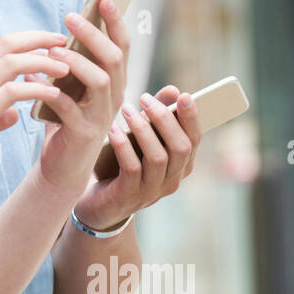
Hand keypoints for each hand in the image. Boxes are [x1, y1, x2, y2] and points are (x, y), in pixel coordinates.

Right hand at [0, 30, 71, 181]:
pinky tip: (55, 95)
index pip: (0, 50)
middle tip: (63, 40)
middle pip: (8, 43)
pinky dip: (37, 89)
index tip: (48, 46)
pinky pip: (12, 91)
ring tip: (68, 65)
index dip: (26, 44)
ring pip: (13, 61)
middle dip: (39, 38)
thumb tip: (13, 115)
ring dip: (44, 61)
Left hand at [32, 0, 130, 199]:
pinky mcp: (85, 133)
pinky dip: (55, 92)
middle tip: (70, 18)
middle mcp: (115, 96)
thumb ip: (67, 65)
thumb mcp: (69, 88)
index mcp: (114, 81)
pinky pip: (72, 108)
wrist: (61, 166)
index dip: (114, 20)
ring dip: (77, 62)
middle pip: (114, 57)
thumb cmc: (65, 121)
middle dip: (93, 34)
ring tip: (54, 52)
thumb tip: (55, 37)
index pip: (121, 45)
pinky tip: (38, 82)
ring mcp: (103, 116)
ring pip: (101, 80)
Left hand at [73, 84, 201, 230]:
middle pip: (180, 148)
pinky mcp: (129, 196)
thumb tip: (173, 89)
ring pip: (158, 158)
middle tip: (145, 98)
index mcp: (181, 166)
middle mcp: (172, 180)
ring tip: (127, 109)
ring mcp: (152, 191)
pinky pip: (132, 169)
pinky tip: (113, 130)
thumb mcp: (140, 140)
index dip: (192, 118)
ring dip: (143, 130)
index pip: (194, 140)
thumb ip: (157, 117)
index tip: (184, 95)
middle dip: (164, 120)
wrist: (99, 204)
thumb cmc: (122, 165)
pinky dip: (123, 146)